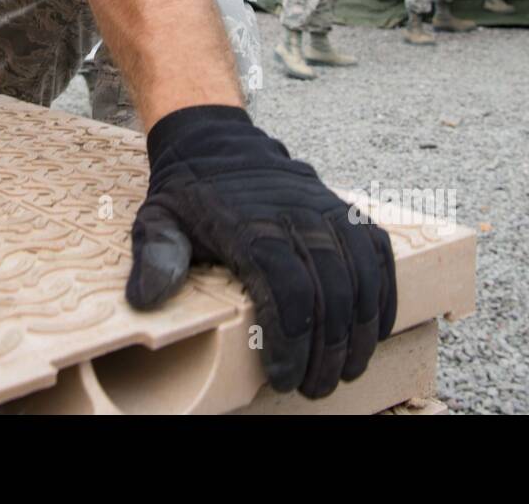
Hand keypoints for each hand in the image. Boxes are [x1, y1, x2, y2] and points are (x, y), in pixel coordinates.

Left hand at [126, 105, 396, 397]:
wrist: (214, 140)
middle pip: (329, 290)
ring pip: (360, 276)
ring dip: (359, 331)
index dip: (290, 340)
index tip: (283, 378)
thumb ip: (155, 257)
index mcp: (249, 224)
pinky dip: (383, 294)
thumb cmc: (186, 193)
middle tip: (315, 387)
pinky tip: (374, 332)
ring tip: (346, 371)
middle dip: (327, 349)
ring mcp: (325, 210)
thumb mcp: (157, 219)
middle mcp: (296, 215)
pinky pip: (377, 253)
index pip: (286, 289)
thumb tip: (145, 301)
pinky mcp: (344, 209)